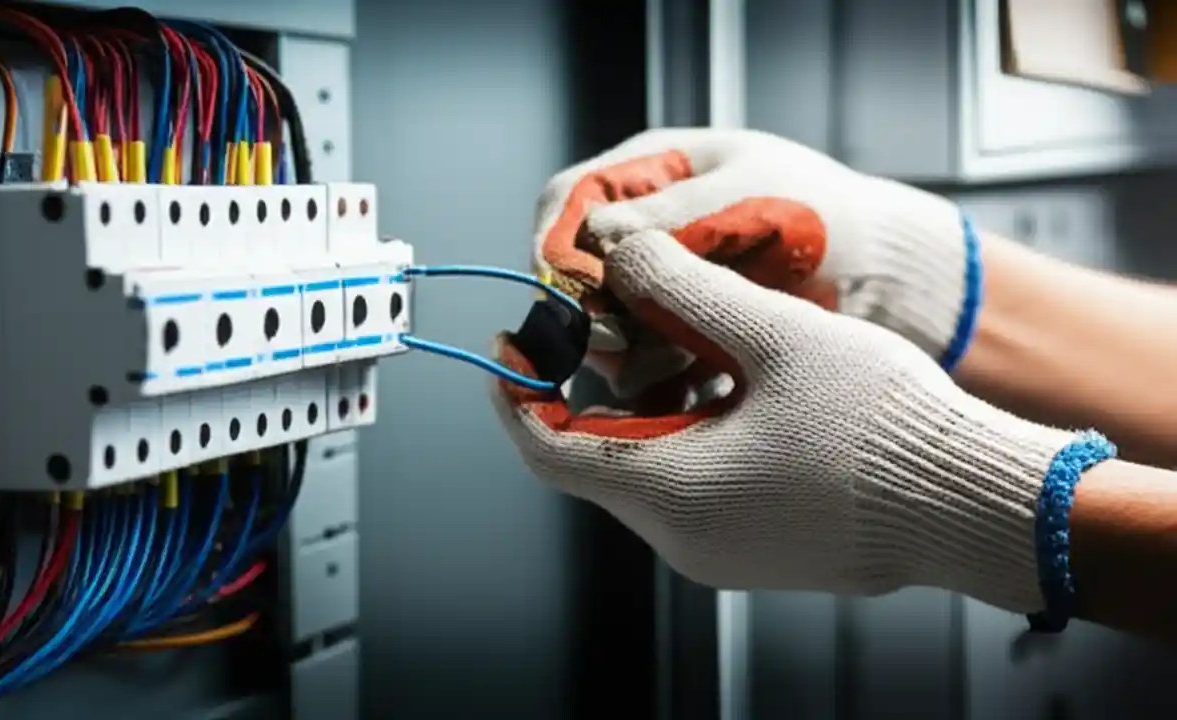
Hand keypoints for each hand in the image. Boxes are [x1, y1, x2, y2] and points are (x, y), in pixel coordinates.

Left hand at [496, 230, 1067, 611]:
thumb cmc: (883, 426)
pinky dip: (689, 433)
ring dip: (647, 406)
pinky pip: (692, 489)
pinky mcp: (754, 551)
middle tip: (611, 319)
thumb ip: (683, 290)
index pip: (546, 446)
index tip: (519, 339)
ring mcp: (719, 553)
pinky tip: (731, 387)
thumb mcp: (774, 336)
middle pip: (595, 456)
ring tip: (684, 341)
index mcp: (670, 491)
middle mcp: (682, 538)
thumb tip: (619, 257)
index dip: (519, 388)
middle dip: (591, 386)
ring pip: (648, 469)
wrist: (974, 505)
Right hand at [533, 128, 979, 396]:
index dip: (558, 248)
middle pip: (577, 273)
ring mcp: (663, 283)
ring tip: (666, 368)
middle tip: (618, 344)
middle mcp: (644, 228)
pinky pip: (644, 361)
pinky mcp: (683, 333)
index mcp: (651, 173)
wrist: (886, 274)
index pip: (569, 202)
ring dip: (624, 352)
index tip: (574, 293)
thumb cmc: (828, 212)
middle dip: (590, 311)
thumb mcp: (752, 199)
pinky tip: (684, 395)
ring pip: (606, 324)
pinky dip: (657, 382)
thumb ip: (676, 219)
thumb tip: (599, 237)